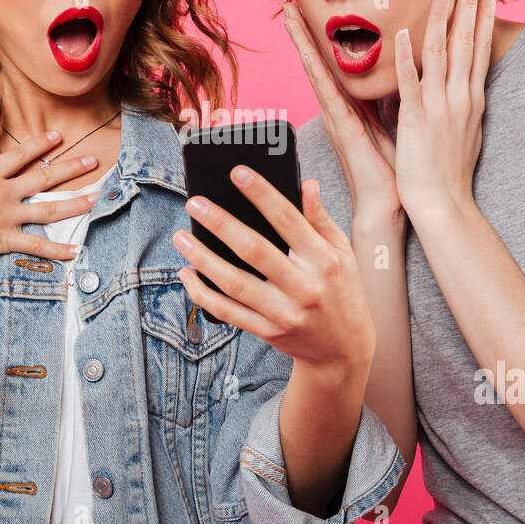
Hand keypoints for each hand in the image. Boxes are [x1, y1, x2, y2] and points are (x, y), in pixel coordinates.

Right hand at [0, 133, 101, 265]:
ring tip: (97, 198)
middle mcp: (3, 193)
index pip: (19, 156)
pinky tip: (76, 250)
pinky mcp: (6, 239)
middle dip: (71, 168)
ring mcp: (7, 215)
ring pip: (49, 208)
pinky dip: (57, 249)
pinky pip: (37, 245)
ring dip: (75, 203)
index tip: (58, 136)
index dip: (40, 145)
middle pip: (44, 177)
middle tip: (94, 160)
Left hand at [172, 167, 375, 377]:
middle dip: (221, 224)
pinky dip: (203, 293)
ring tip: (182, 237)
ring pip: (234, 283)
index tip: (237, 173)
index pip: (288, 220)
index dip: (261, 194)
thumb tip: (307, 185)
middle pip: (254, 250)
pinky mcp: (267, 331)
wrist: (343, 350)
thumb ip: (321, 219)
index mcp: (323, 260)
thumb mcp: (342, 253)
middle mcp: (303, 286)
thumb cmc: (342, 292)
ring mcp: (283, 312)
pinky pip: (228, 312)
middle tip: (195, 203)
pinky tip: (187, 274)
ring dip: (203, 258)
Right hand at [282, 1, 401, 225]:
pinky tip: (307, 52)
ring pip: (316, 71)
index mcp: (354, 107)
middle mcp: (340, 109)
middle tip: (290, 2)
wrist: (388, 207)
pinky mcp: (341, 128)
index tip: (315, 12)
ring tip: (289, 17)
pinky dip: (316, 71)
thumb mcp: (398, 126)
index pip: (336, 65)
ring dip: (301, 44)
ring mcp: (337, 118)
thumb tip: (405, 77)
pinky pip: (326, 93)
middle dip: (304, 32)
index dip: (324, 38)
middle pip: (319, 62)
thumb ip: (395, 102)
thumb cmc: (394, 172)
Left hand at [391, 0, 495, 222]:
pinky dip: (407, 58)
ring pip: (441, 54)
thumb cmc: (451, 172)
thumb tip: (464, 86)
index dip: (484, 17)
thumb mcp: (466, 131)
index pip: (480, 48)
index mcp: (471, 99)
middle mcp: (459, 98)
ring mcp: (439, 107)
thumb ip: (461, 104)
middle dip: (470, 4)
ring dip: (442, 18)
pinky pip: (411, 83)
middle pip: (467, 42)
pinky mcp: (416, 120)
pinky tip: (402, 35)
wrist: (444, 204)